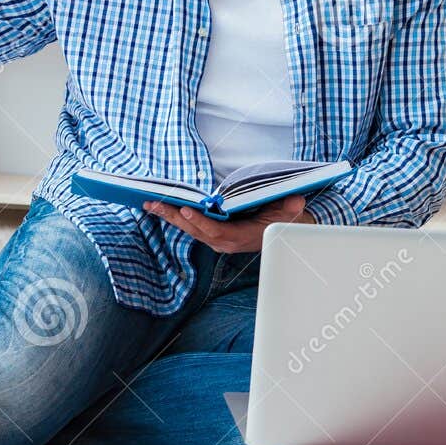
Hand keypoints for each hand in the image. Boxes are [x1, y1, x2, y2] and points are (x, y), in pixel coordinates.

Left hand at [144, 195, 312, 253]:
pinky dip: (176, 217)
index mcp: (241, 237)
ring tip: (149, 204)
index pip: (217, 231)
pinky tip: (162, 208)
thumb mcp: (290, 213)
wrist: (284, 233)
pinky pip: (191, 227)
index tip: (186, 210)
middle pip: (195, 231)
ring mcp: (217, 240)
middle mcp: (225, 242)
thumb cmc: (284, 221)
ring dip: (169, 216)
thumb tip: (296, 202)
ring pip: (190, 230)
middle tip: (154, 203)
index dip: (201, 222)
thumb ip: (290, 209)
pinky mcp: (213, 236)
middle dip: (174, 217)